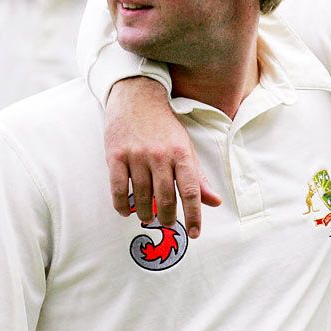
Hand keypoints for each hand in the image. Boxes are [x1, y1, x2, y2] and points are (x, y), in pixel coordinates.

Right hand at [105, 77, 221, 237]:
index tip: (194, 233)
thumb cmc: (164, 126)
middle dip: (168, 218)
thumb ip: (198, 177)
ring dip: (146, 214)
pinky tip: (126, 210)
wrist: (137, 97)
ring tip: (149, 217)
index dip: (194, 215)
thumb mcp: (186, 147)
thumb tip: (214, 202)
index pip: (191, 191)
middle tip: (168, 224)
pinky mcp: (116, 156)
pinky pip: (119, 189)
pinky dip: (122, 206)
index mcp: (181, 153)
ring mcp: (136, 156)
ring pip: (142, 197)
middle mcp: (160, 155)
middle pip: (166, 198)